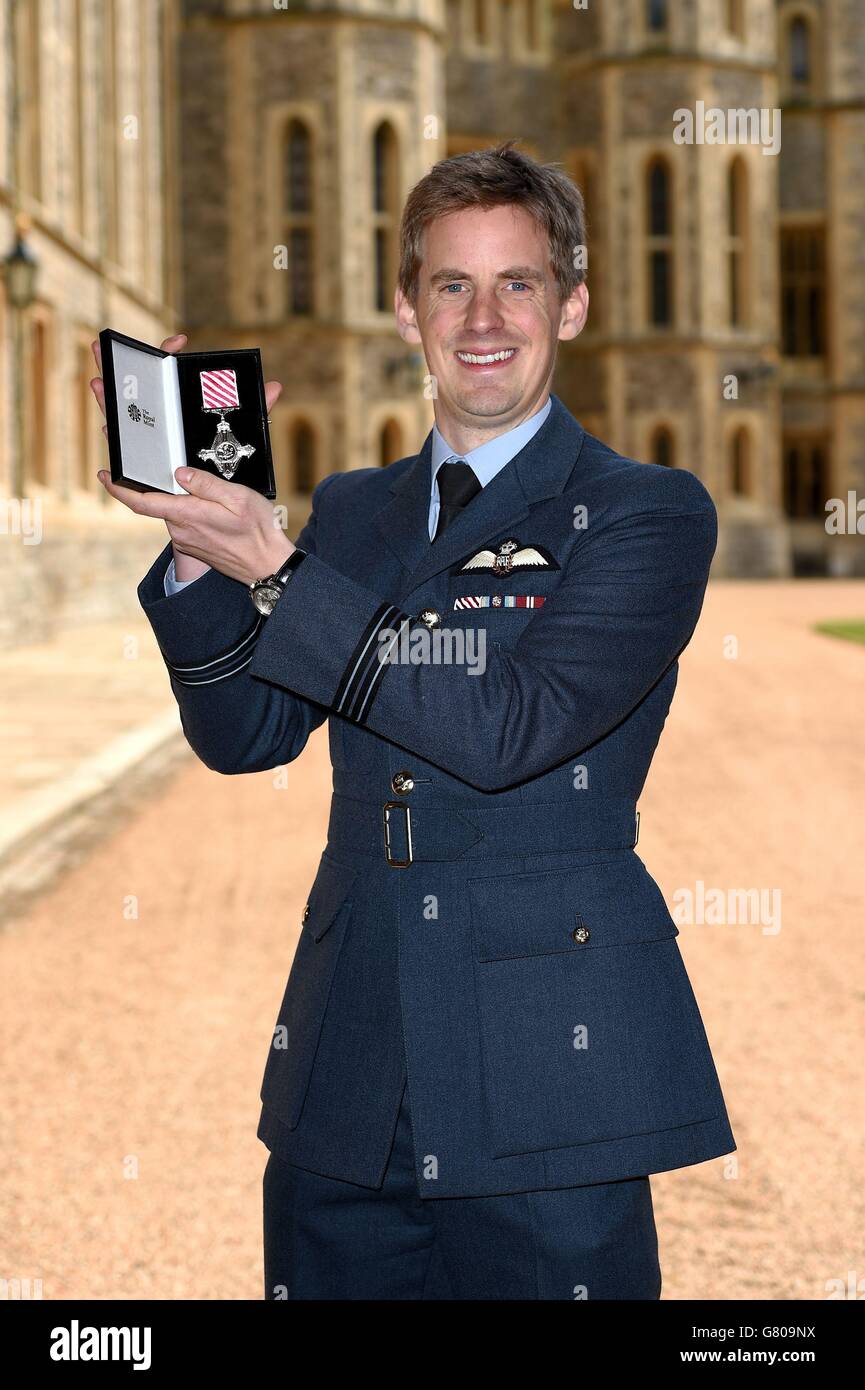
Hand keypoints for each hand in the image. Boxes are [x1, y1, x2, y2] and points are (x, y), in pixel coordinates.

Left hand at [89, 334, 285, 578]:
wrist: (268, 566)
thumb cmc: (257, 532)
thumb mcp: (237, 498)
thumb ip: (206, 484)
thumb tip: (180, 473)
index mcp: (186, 515)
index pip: (141, 501)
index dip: (118, 488)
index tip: (104, 475)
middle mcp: (180, 530)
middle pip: (158, 501)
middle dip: (154, 484)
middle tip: (157, 465)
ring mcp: (187, 539)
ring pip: (174, 510)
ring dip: (179, 498)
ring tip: (200, 489)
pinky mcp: (196, 545)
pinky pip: (186, 521)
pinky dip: (190, 510)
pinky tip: (211, 508)